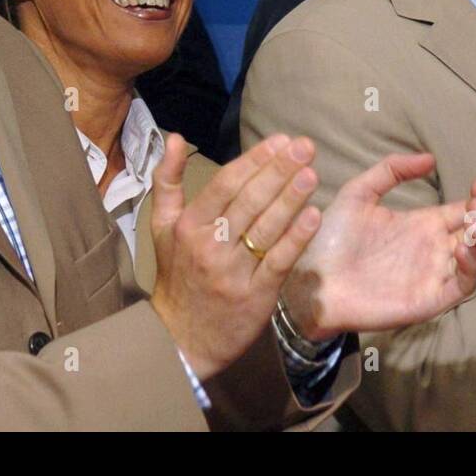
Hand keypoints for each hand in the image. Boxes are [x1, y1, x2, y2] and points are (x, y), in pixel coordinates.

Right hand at [148, 133, 320, 380]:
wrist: (180, 338)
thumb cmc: (176, 275)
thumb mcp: (161, 226)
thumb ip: (167, 180)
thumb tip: (176, 137)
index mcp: (189, 225)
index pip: (225, 185)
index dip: (254, 161)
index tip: (280, 141)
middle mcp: (210, 245)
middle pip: (249, 201)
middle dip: (279, 171)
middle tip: (305, 146)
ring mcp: (233, 272)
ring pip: (266, 228)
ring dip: (291, 199)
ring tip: (312, 173)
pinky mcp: (255, 296)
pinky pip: (278, 262)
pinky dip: (296, 238)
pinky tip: (314, 216)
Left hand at [280, 157, 475, 341]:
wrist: (311, 280)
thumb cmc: (331, 239)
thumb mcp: (359, 193)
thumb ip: (391, 170)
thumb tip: (430, 157)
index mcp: (421, 224)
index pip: (463, 212)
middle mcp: (432, 249)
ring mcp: (432, 275)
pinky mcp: (428, 299)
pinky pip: (461, 286)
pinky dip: (471, 269)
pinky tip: (462, 248)